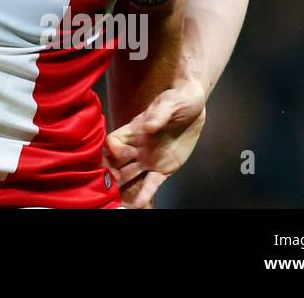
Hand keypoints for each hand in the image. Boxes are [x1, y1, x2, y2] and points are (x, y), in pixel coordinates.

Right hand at [103, 77, 207, 207]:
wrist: (194, 106)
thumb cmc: (178, 99)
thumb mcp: (170, 102)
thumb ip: (159, 114)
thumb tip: (149, 126)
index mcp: (133, 129)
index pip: (113, 142)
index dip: (115, 150)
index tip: (126, 154)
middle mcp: (136, 146)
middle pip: (115, 161)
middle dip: (109, 173)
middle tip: (109, 185)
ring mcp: (148, 159)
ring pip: (130, 175)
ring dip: (123, 186)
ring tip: (117, 200)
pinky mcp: (163, 168)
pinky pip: (152, 182)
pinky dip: (145, 193)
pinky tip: (140, 204)